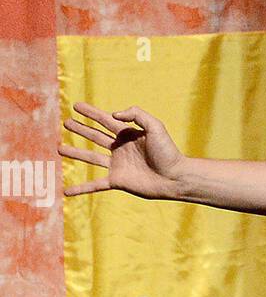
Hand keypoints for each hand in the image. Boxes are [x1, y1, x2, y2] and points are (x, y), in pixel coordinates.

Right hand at [58, 103, 185, 199]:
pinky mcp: (117, 181)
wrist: (174, 177)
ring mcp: (118, 165)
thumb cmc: (168, 152)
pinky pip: (95, 184)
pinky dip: (81, 188)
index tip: (76, 106)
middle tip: (66, 123)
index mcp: (128, 134)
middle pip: (95, 136)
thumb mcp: (155, 126)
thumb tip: (113, 114)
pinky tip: (67, 191)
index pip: (105, 120)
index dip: (90, 113)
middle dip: (81, 129)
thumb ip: (135, 114)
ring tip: (59, 148)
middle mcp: (121, 148)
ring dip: (75, 153)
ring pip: (91, 157)